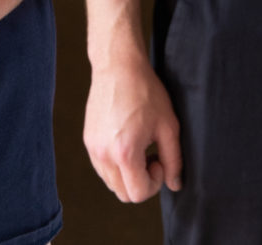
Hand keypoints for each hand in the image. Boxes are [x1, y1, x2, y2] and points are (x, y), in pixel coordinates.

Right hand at [85, 50, 183, 201]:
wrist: (118, 68)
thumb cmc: (146, 93)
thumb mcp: (168, 126)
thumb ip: (173, 160)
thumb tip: (175, 185)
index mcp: (125, 153)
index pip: (137, 194)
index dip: (154, 184)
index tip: (159, 161)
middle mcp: (103, 155)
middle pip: (122, 193)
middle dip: (141, 182)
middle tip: (152, 156)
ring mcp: (92, 149)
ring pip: (111, 183)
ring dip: (128, 174)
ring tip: (141, 147)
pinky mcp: (87, 142)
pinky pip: (102, 168)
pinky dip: (117, 165)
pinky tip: (128, 141)